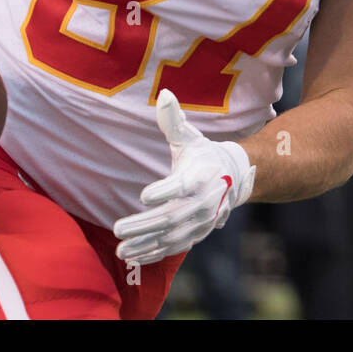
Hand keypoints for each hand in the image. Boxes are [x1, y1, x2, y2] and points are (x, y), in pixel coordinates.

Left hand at [113, 89, 255, 265]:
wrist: (234, 178)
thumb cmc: (204, 154)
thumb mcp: (190, 136)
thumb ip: (174, 120)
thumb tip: (164, 94)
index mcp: (200, 176)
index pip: (182, 186)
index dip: (164, 191)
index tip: (144, 195)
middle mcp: (202, 203)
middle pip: (171, 216)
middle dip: (144, 225)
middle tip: (117, 228)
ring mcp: (200, 222)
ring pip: (171, 237)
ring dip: (146, 244)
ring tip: (121, 248)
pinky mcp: (197, 234)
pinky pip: (175, 248)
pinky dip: (155, 254)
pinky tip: (133, 257)